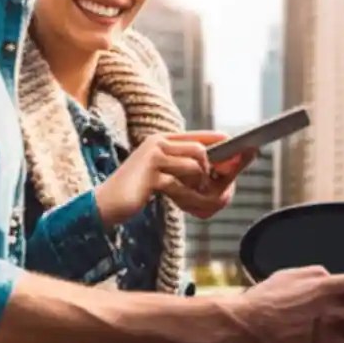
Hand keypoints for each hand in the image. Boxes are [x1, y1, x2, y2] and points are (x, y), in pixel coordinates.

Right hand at [94, 131, 226, 226]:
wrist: (104, 204)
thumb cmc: (135, 192)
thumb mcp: (160, 176)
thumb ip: (181, 170)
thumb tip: (214, 172)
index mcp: (161, 140)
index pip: (197, 136)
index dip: (218, 142)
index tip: (240, 147)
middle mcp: (157, 142)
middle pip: (200, 149)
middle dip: (214, 170)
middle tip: (221, 190)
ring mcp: (153, 156)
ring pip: (194, 165)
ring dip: (200, 187)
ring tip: (198, 201)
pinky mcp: (150, 174)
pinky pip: (181, 184)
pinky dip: (189, 198)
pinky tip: (187, 206)